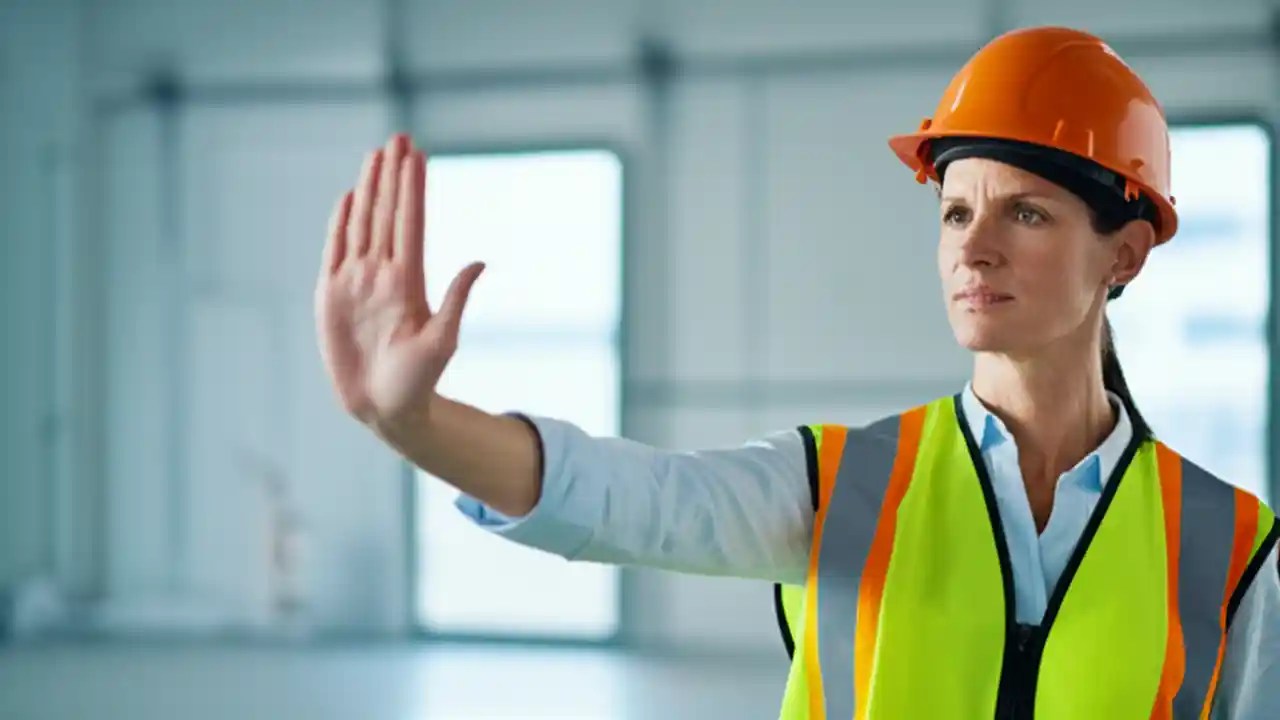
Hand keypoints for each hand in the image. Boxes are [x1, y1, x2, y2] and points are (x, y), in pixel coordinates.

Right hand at [315, 133, 484, 426]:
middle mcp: (382, 274)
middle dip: (392, 175)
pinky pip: (334, 251)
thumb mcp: (442, 341)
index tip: (417, 155)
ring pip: (363, 224)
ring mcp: (356, 282)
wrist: (383, 407)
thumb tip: (479, 262)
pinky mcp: (331, 295)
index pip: (410, 222)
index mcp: (409, 281)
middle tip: (399, 137)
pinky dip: (340, 224)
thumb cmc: (418, 381)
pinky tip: (348, 198)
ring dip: (369, 189)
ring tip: (376, 155)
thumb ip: (456, 300)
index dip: (412, 188)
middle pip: (387, 214)